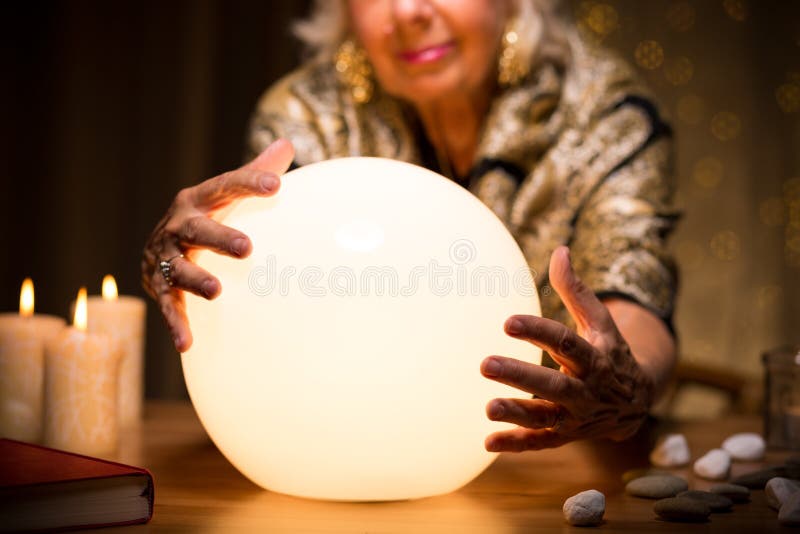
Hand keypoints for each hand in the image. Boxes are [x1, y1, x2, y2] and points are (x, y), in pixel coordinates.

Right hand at [141, 139, 294, 351]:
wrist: (159, 244)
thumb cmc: (208, 216)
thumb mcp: (226, 193)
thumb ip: (256, 172)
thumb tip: (289, 144)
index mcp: (198, 199)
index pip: (226, 187)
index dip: (250, 184)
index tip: (277, 186)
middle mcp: (178, 225)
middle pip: (198, 229)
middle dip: (220, 237)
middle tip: (246, 248)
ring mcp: (165, 257)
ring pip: (179, 269)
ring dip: (196, 280)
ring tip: (217, 291)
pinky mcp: (158, 287)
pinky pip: (168, 306)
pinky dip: (176, 324)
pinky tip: (188, 344)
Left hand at [480, 246, 655, 451]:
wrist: (635, 402)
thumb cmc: (609, 352)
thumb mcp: (600, 321)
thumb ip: (576, 290)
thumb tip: (559, 251)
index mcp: (595, 358)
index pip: (565, 343)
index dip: (537, 331)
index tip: (507, 322)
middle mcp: (586, 391)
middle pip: (553, 385)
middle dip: (520, 376)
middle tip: (484, 364)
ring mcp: (575, 417)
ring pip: (546, 417)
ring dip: (517, 413)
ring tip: (487, 407)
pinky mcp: (564, 435)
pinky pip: (540, 443)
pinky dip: (517, 445)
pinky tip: (488, 442)